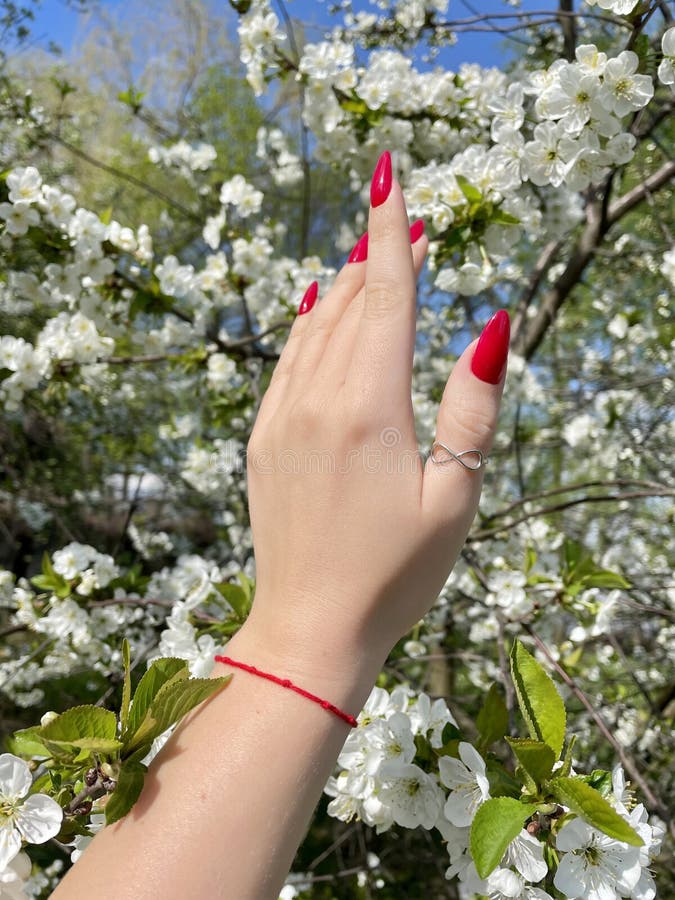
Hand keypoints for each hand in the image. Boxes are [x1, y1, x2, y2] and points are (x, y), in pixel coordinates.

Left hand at [244, 151, 508, 677]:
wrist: (308, 625)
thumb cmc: (394, 572)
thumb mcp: (453, 497)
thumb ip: (473, 410)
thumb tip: (494, 327)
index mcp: (369, 408)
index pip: (387, 297)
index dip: (394, 233)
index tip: (392, 175)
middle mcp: (316, 400)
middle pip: (352, 303)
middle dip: (380, 254)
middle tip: (404, 215)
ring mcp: (280, 417)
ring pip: (315, 327)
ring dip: (346, 286)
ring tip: (371, 255)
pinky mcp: (262, 438)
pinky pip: (286, 361)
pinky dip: (307, 325)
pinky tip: (319, 308)